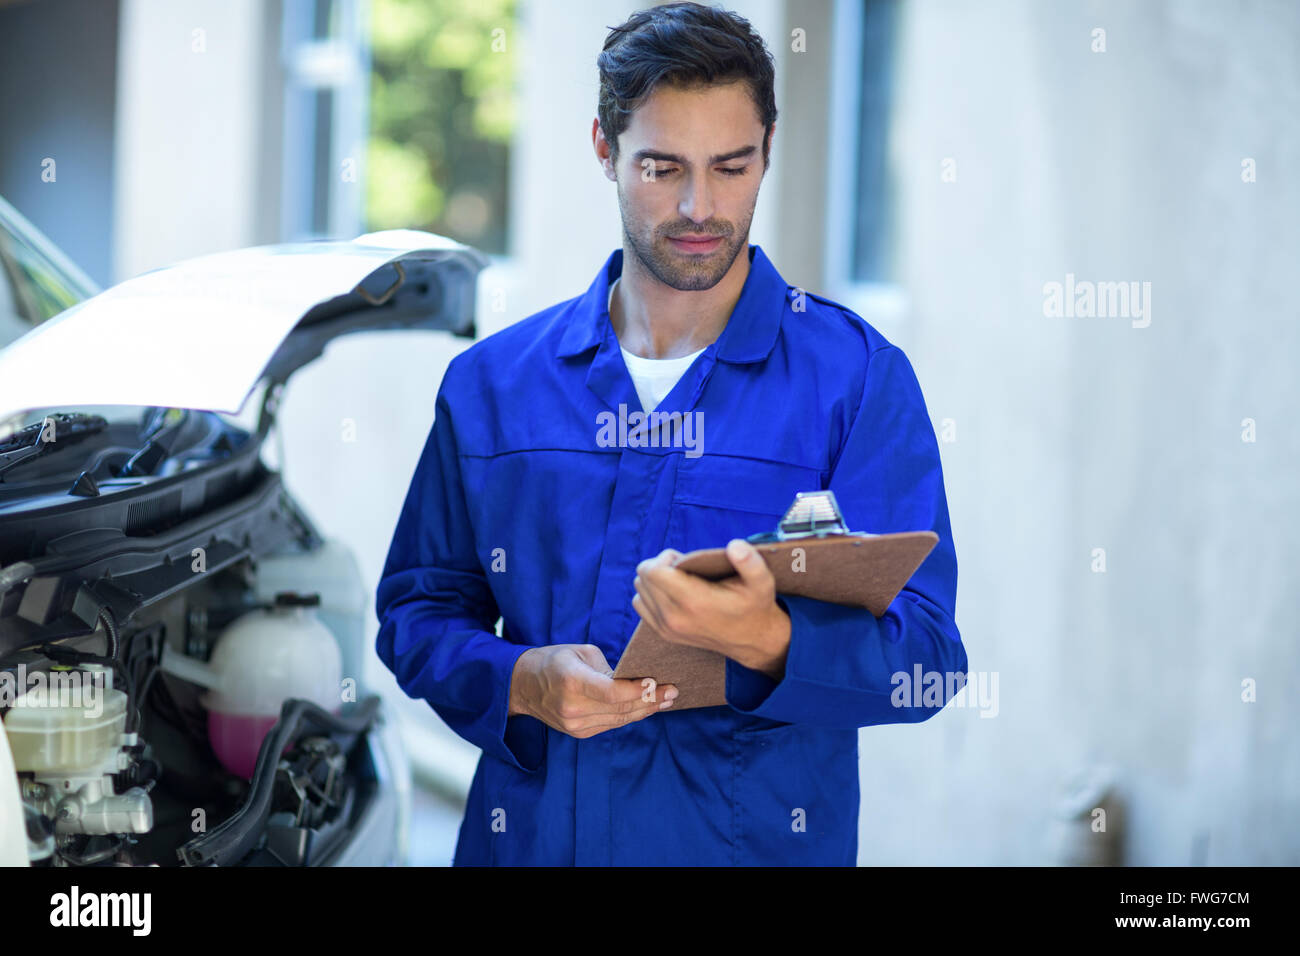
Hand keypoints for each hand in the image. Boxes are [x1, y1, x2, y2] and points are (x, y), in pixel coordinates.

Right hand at [507, 644, 677, 737]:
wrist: (522, 685)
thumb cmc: (553, 660)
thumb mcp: (580, 652)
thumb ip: (609, 668)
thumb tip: (637, 680)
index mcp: (572, 681)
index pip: (612, 692)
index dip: (638, 690)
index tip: (659, 683)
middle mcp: (573, 707)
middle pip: (620, 708)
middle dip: (650, 700)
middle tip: (673, 691)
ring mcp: (575, 725)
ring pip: (620, 719)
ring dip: (646, 710)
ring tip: (667, 700)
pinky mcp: (579, 733)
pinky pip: (612, 724)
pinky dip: (631, 716)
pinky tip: (647, 707)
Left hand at [632, 538, 790, 679]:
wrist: (752, 640)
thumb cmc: (755, 605)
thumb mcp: (762, 582)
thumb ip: (751, 562)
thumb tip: (735, 545)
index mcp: (693, 602)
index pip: (651, 571)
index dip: (665, 558)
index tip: (684, 560)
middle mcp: (674, 617)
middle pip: (643, 578)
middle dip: (660, 566)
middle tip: (684, 568)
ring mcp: (667, 628)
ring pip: (639, 590)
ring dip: (655, 580)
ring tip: (679, 581)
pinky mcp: (664, 634)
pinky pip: (640, 605)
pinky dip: (651, 594)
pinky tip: (673, 593)